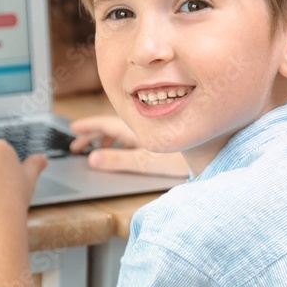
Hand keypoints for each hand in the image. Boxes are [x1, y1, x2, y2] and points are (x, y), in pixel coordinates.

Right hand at [70, 114, 189, 177]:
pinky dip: (122, 142)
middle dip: (93, 135)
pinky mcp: (161, 139)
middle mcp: (142, 128)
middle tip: (78, 145)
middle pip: (111, 127)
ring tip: (97, 149)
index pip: (105, 123)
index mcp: (135, 128)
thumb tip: (92, 160)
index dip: (88, 126)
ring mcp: (151, 133)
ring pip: (123, 131)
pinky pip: (134, 137)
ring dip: (107, 139)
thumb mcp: (146, 162)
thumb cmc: (182, 161)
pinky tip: (123, 150)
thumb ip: (119, 161)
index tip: (73, 129)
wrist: (212, 156)